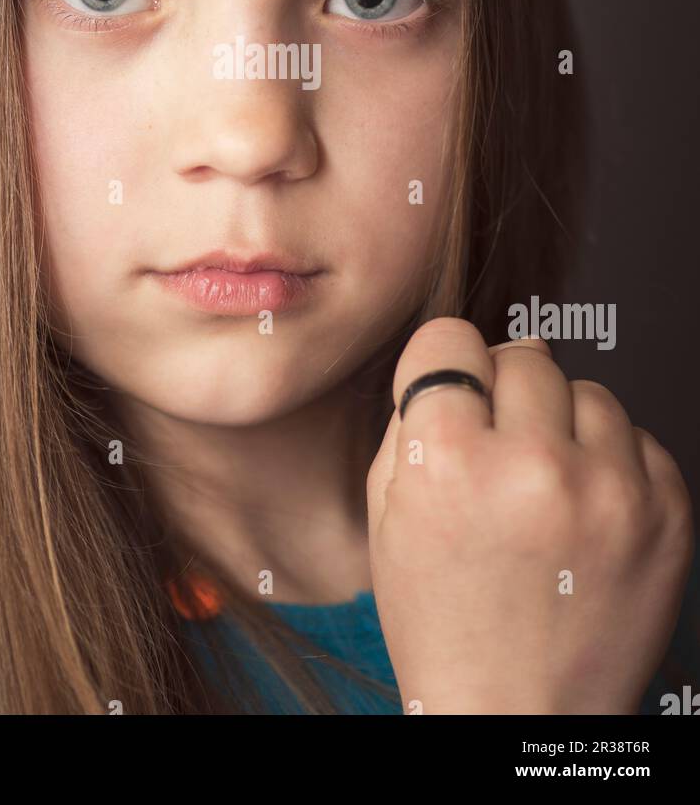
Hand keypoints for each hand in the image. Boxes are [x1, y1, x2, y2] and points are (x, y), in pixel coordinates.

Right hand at [366, 317, 694, 714]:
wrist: (516, 717)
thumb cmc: (442, 619)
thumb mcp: (386, 513)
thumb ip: (414, 419)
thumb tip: (459, 354)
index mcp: (450, 463)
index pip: (450, 339)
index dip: (443, 370)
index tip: (449, 398)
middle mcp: (536, 467)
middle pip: (523, 356)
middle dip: (503, 396)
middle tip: (496, 456)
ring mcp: (612, 491)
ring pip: (587, 390)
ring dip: (563, 427)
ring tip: (544, 490)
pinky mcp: (668, 515)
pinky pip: (637, 437)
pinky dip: (610, 465)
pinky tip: (584, 514)